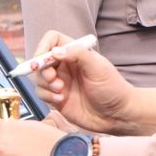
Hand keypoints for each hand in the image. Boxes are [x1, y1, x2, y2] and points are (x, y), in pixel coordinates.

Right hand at [34, 30, 155, 134]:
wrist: (118, 115)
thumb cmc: (113, 88)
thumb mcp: (98, 68)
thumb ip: (78, 54)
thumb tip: (55, 52)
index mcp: (75, 53)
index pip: (52, 40)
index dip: (44, 46)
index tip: (43, 57)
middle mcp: (65, 66)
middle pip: (40, 59)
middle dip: (41, 68)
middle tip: (52, 78)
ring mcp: (60, 82)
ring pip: (38, 77)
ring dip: (44, 84)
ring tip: (60, 90)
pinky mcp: (57, 98)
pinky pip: (41, 93)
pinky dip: (46, 96)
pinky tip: (60, 100)